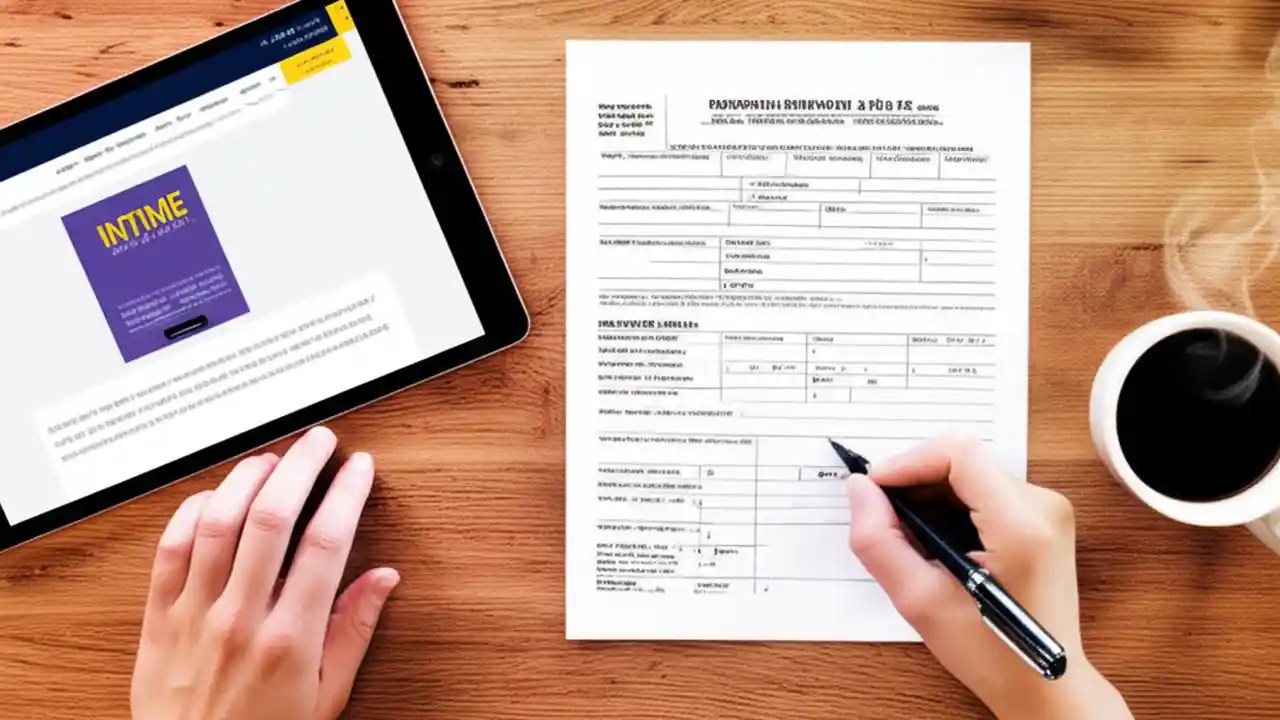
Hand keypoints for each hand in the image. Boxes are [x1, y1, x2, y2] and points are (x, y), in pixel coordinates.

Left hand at [132, 427, 399, 719]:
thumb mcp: (327, 695)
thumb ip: (354, 630)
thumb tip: (383, 578)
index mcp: (290, 639)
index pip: (326, 543)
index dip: (346, 494)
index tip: (359, 469)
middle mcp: (241, 618)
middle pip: (271, 517)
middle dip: (301, 465)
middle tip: (319, 441)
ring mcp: (196, 614)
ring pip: (218, 522)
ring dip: (247, 478)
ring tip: (272, 461)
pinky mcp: (159, 618)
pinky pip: (171, 548)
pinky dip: (193, 512)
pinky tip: (217, 498)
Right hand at [846, 434, 1130, 719]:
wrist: (1045, 685)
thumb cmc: (992, 654)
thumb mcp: (920, 601)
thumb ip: (880, 540)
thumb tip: (860, 490)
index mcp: (1020, 526)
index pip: (959, 454)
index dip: (907, 461)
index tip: (875, 488)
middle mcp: (1041, 507)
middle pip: (963, 459)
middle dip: (915, 480)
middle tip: (887, 520)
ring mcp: (1046, 510)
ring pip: (970, 471)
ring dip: (931, 494)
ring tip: (913, 539)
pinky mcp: (1041, 518)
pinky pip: (984, 488)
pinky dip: (951, 504)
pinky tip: (938, 542)